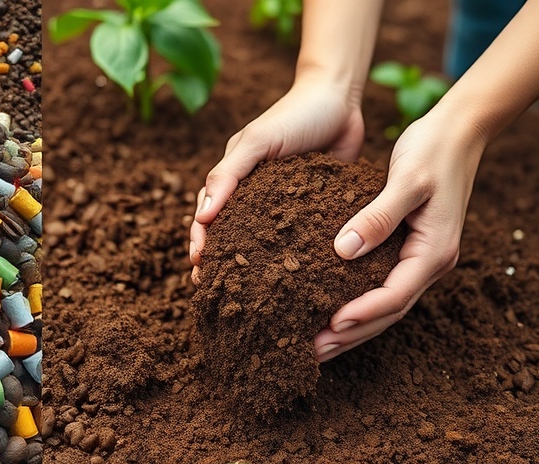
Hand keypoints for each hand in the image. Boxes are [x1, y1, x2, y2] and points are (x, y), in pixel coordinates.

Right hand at [190, 76, 364, 281]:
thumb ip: (228, 175)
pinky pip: (295, 235)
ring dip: (249, 263)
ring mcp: (280, 203)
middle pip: (228, 232)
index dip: (199, 241)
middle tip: (213, 288)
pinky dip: (287, 254)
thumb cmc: (293, 115)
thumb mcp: (256, 142)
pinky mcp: (310, 208)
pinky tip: (289, 276)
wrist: (341, 98)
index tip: (197, 267)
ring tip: (244, 290)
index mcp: (234, 178)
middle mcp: (252, 194)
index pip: (207, 215)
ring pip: (258, 239)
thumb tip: (201, 218)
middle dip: (218, 260)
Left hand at [314, 108, 486, 360]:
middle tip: (311, 353)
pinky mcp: (408, 249)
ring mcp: (421, 258)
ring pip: (385, 305)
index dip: (361, 315)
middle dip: (350, 335)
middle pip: (389, 313)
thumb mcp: (406, 180)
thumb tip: (342, 250)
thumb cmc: (433, 150)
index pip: (394, 297)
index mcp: (434, 251)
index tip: (327, 327)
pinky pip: (382, 287)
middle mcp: (430, 262)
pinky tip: (329, 310)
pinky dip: (358, 304)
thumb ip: (377, 216)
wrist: (458, 130)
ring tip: (315, 344)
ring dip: (352, 327)